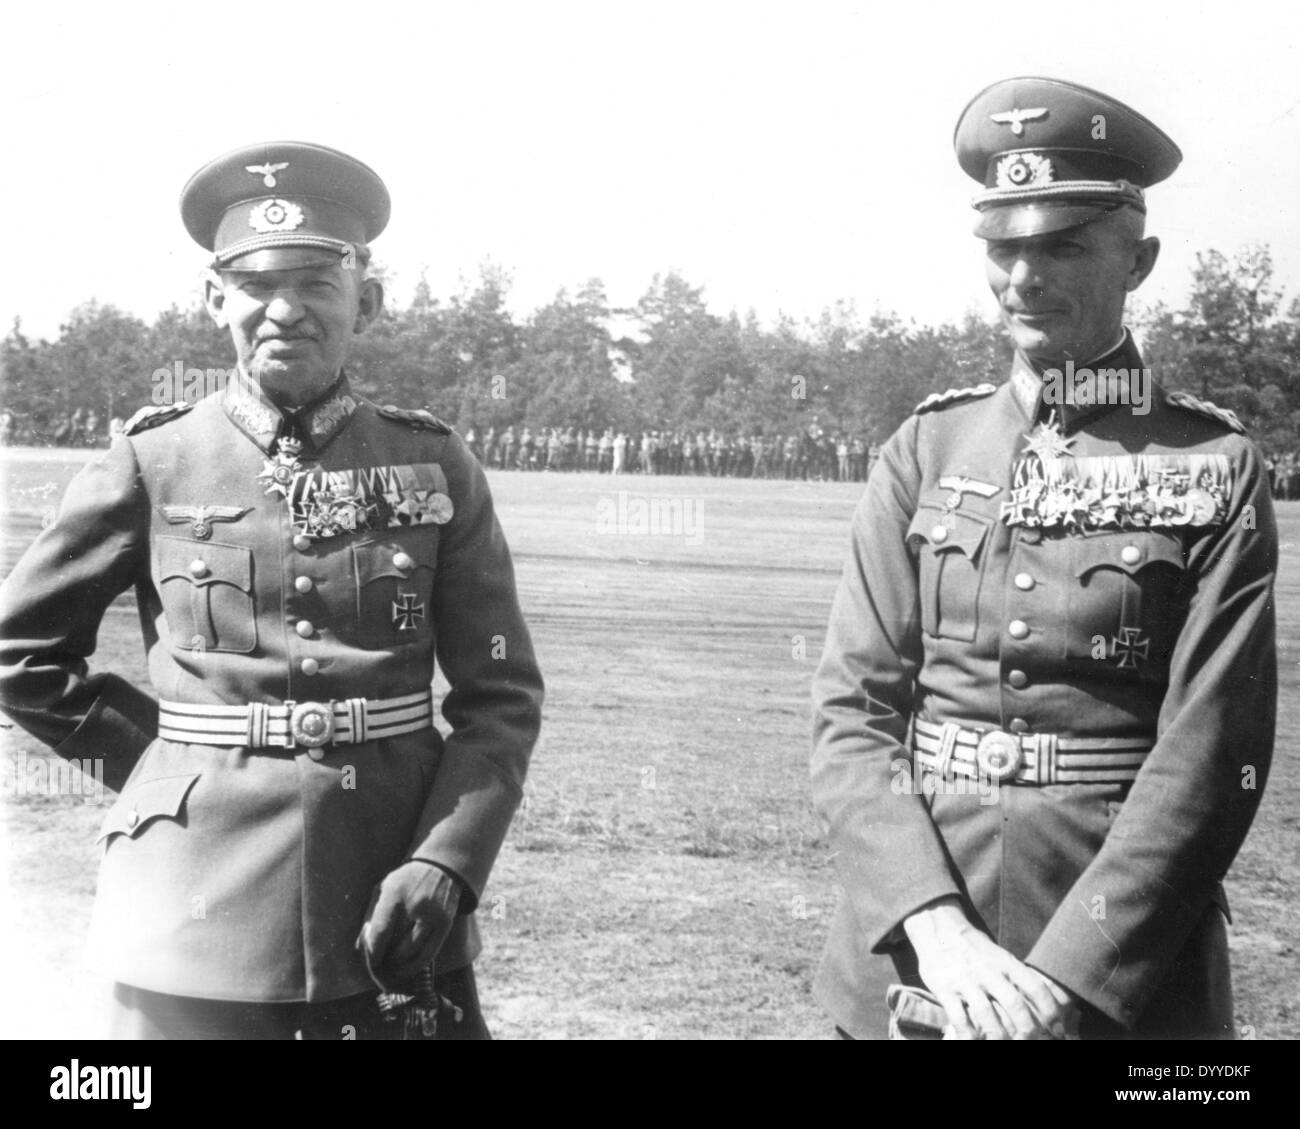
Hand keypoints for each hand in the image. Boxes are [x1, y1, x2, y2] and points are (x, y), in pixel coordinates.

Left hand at [356, 861, 461, 990]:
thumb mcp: (386, 887)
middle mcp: (416, 905)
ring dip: (401, 968)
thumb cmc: (407, 880)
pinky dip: (417, 965)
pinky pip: (430, 953)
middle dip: (387, 963)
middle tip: (380, 971)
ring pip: (415, 954)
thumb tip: (361, 947)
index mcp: (396, 893)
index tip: (370, 963)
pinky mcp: (446, 923)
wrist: (442, 866)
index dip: (374, 952)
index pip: (381, 931)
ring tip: (392, 974)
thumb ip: (372, 915)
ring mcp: (434, 915)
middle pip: (398, 947)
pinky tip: (408, 970)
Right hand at [902, 897, 1075, 1039]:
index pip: (1035, 987)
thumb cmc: (974, 948)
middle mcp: (988, 972)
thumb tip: (1046, 1002)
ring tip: (1005, 1044)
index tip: (1060, 1030)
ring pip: (987, 1015)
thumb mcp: (999, 956)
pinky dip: (968, 1035)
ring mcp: (966, 981)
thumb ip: (1017, 977)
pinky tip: (972, 1042)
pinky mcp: (945, 989)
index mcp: (1005, 962)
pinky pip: (958, 1018)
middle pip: (1015, 1004)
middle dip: (1029, 1029)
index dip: (1051, 1012)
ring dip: (1000, 1037)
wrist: (938, 927)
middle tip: (1033, 1040)